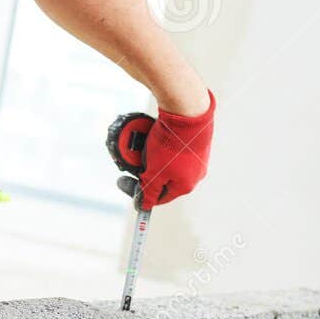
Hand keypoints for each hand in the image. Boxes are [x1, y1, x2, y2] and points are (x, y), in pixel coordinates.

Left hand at [139, 90, 214, 209]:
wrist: (187, 112)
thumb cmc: (171, 145)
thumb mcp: (155, 172)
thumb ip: (149, 190)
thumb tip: (144, 206)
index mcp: (185, 185)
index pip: (159, 197)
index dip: (140, 193)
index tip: (124, 182)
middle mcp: (194, 173)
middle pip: (162, 179)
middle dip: (145, 171)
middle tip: (132, 161)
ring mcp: (195, 157)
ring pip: (166, 163)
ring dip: (151, 158)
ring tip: (142, 147)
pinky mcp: (193, 142)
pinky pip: (172, 149)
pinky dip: (160, 146)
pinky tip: (153, 138)